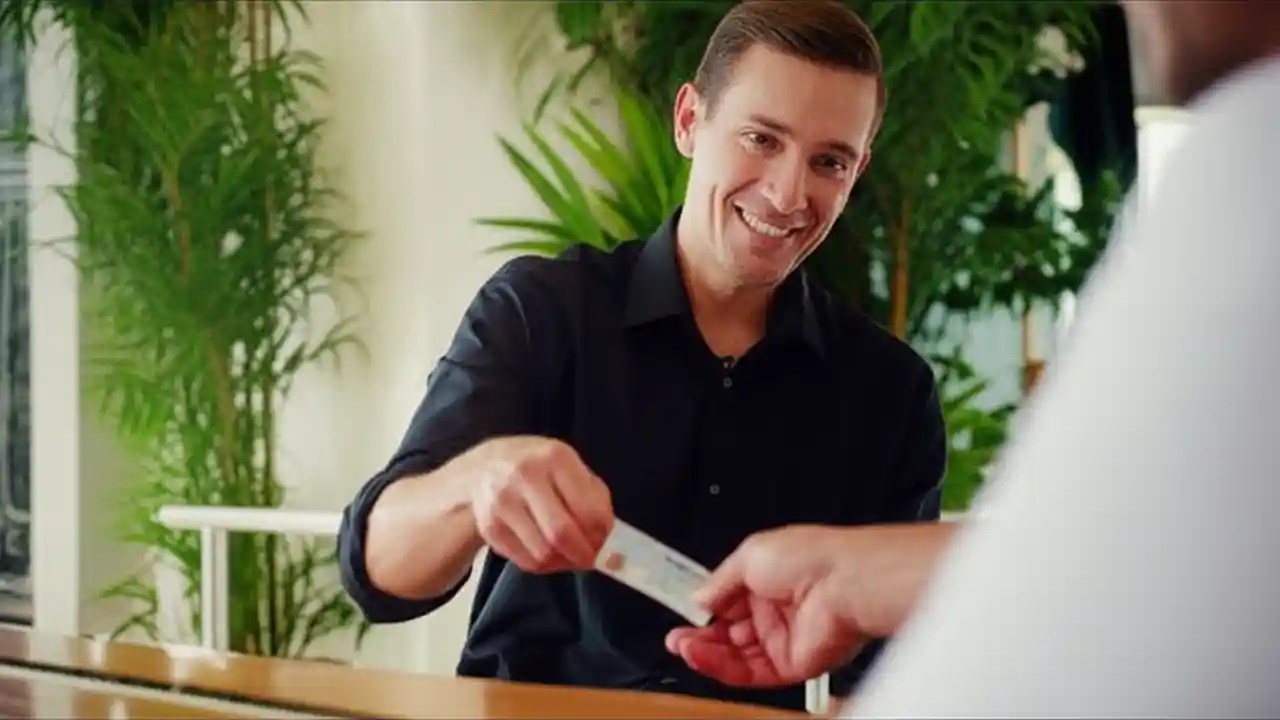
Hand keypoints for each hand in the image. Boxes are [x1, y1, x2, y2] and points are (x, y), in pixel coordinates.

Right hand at [466, 436, 613, 572]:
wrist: (483, 466)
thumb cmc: (537, 467)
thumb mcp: (568, 465)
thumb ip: (593, 496)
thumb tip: (608, 536)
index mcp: (556, 458)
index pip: (589, 510)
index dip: (602, 533)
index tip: (604, 539)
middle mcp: (526, 476)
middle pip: (562, 535)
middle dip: (584, 555)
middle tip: (590, 557)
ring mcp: (503, 502)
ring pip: (544, 554)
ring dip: (564, 563)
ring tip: (570, 555)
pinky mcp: (489, 527)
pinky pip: (525, 562)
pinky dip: (544, 566)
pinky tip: (549, 555)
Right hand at [665, 523, 954, 687]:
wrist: (845, 582)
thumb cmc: (810, 557)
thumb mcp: (749, 554)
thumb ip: (720, 580)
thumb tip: (699, 596)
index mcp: (767, 580)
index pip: (727, 603)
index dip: (703, 611)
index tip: (683, 614)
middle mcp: (775, 611)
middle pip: (728, 634)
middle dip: (700, 636)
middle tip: (677, 638)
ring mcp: (783, 639)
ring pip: (735, 656)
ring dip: (706, 653)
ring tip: (683, 646)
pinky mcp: (791, 664)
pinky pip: (750, 671)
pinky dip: (721, 666)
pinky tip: (701, 655)